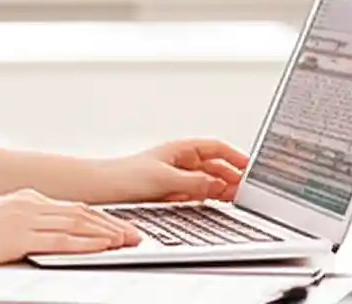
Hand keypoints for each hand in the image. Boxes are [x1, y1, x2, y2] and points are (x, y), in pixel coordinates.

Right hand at [0, 188, 142, 264]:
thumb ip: (24, 224)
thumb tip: (47, 235)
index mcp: (27, 199)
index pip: (74, 207)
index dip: (101, 218)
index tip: (121, 228)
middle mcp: (30, 204)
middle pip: (82, 212)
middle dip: (112, 225)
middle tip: (136, 236)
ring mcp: (25, 218)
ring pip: (77, 223)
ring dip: (107, 233)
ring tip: (128, 242)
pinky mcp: (18, 235)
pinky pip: (61, 239)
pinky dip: (86, 242)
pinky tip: (102, 247)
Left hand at [109, 138, 249, 202]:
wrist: (102, 189)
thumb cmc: (125, 175)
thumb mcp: (165, 178)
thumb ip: (193, 181)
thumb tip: (218, 183)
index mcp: (179, 149)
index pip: (215, 148)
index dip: (234, 156)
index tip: (250, 167)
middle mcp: (179, 161)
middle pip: (214, 166)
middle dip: (232, 175)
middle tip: (248, 188)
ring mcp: (176, 177)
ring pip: (207, 180)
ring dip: (223, 187)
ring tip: (239, 198)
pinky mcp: (170, 192)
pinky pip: (197, 193)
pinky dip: (208, 197)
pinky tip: (217, 203)